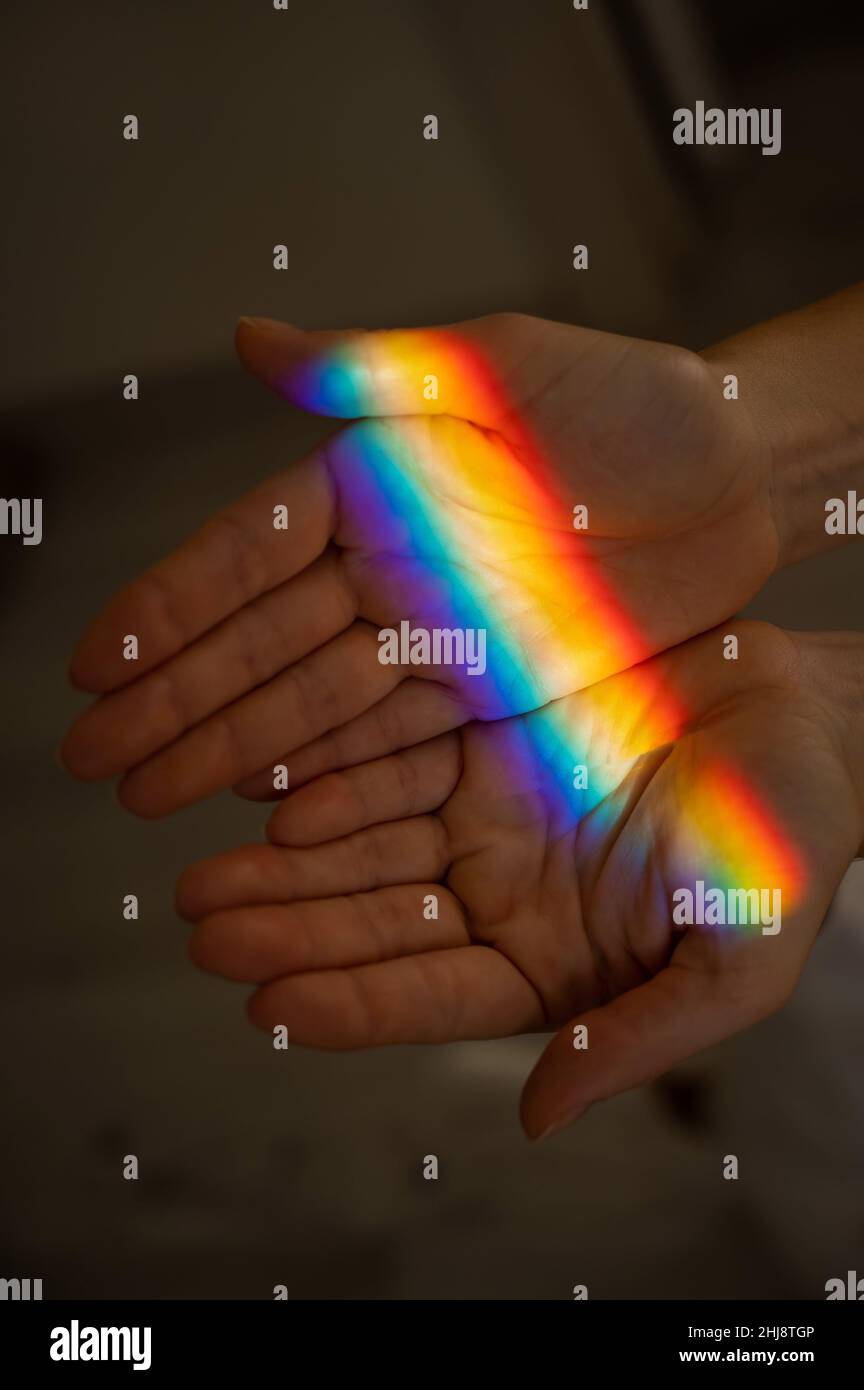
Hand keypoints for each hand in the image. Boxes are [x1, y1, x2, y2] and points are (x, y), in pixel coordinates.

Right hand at [61, 311, 778, 813]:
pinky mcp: (486, 687)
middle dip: (173, 705)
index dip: (165, 611)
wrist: (736, 475)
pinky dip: (323, 774)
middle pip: (259, 646)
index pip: (243, 554)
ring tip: (149, 796)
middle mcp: (387, 563)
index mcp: (372, 482)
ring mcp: (432, 632)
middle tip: (95, 762)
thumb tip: (250, 338)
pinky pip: (390, 740)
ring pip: (311, 704)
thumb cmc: (628, 400)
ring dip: (228, 753)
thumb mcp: (501, 365)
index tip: (94, 666)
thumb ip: (376, 366)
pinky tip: (258, 806)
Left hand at [175, 623, 863, 1136]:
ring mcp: (482, 811)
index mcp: (547, 964)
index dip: (354, 1003)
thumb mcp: (734, 962)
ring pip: (364, 838)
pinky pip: (391, 749)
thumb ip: (637, 1040)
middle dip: (292, 926)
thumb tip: (536, 1121)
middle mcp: (497, 892)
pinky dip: (334, 766)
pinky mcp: (478, 732)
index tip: (272, 1006)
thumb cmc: (788, 850)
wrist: (808, 720)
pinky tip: (270, 780)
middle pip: (375, 918)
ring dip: (288, 857)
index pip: (431, 996)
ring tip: (209, 870)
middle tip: (205, 927)